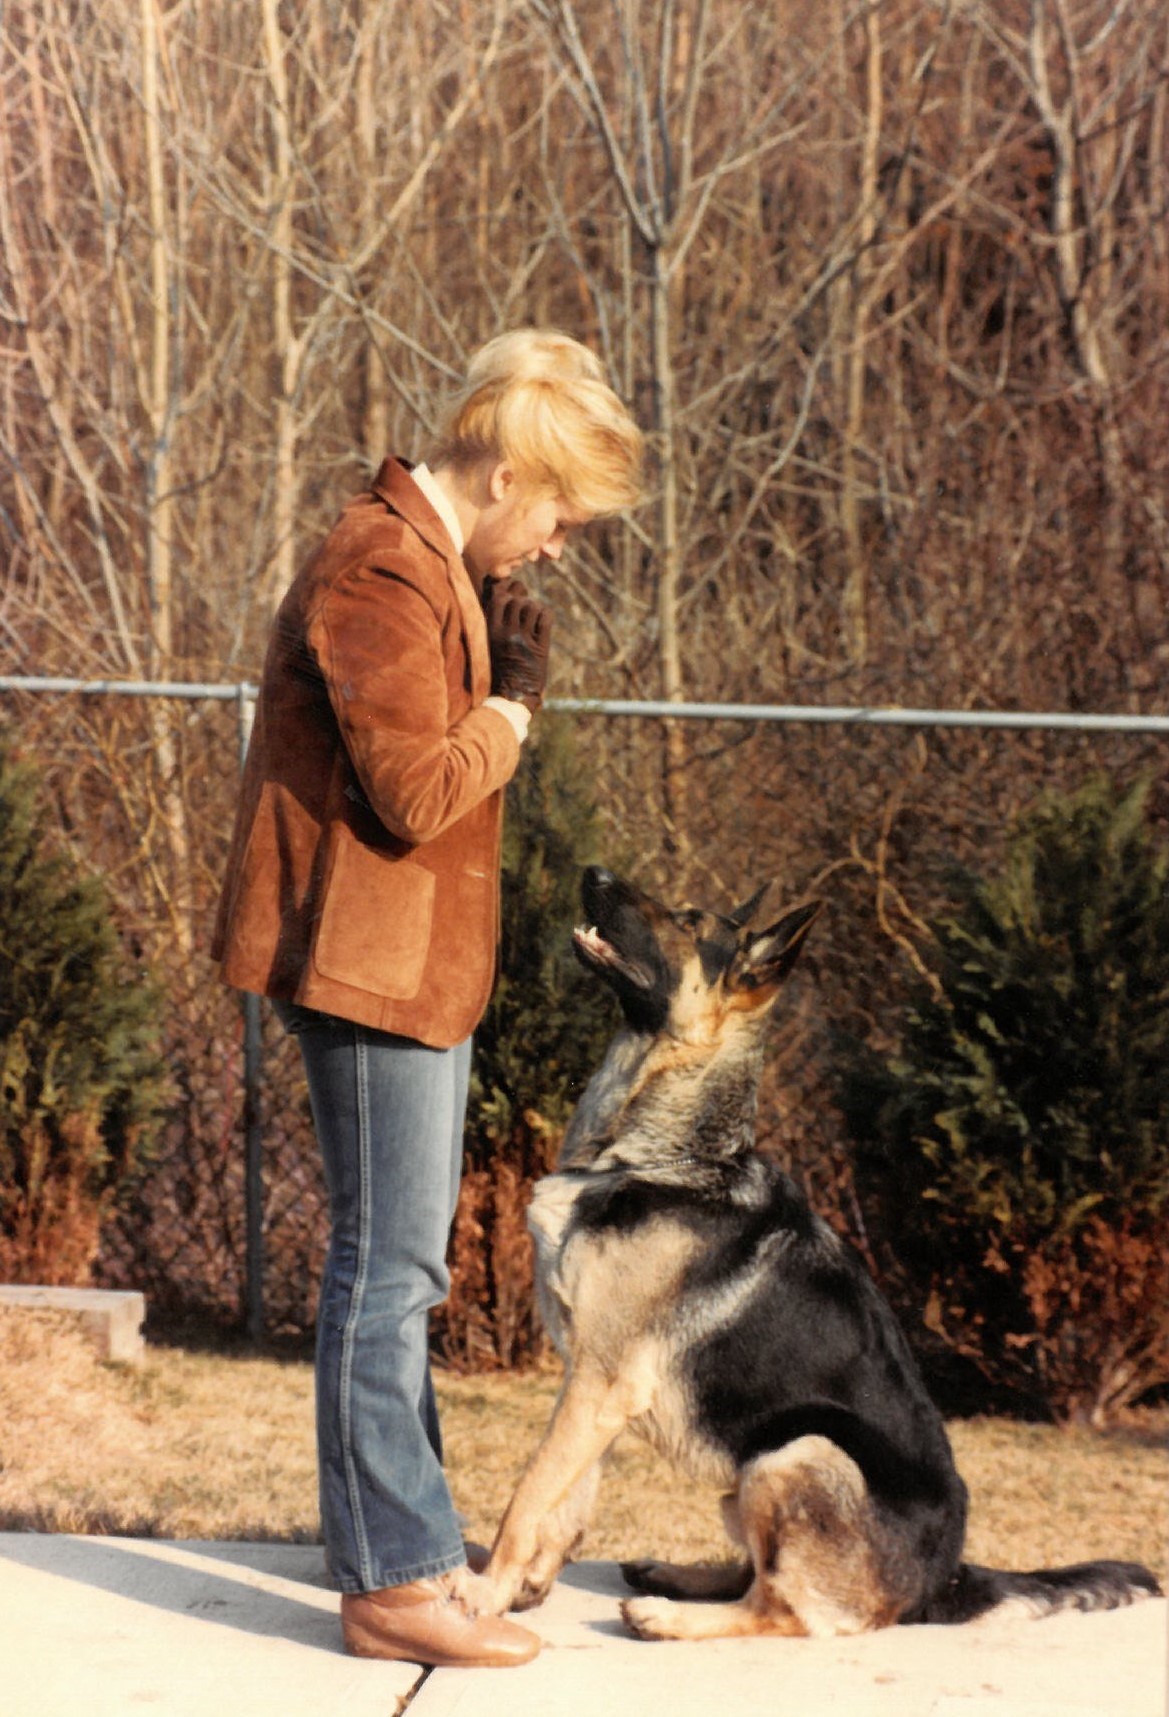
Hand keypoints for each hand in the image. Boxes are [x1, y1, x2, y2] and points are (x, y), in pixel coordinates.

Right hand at [482, 576, 553, 712]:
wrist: (512, 697)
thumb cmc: (498, 672)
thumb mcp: (488, 647)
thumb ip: (493, 626)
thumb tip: (502, 596)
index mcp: (490, 633)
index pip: (498, 599)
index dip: (507, 593)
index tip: (512, 596)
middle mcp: (506, 634)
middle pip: (516, 601)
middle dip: (522, 601)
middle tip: (525, 609)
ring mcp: (523, 640)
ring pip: (531, 606)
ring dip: (534, 607)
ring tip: (534, 615)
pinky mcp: (540, 647)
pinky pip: (545, 617)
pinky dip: (545, 614)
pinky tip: (543, 620)